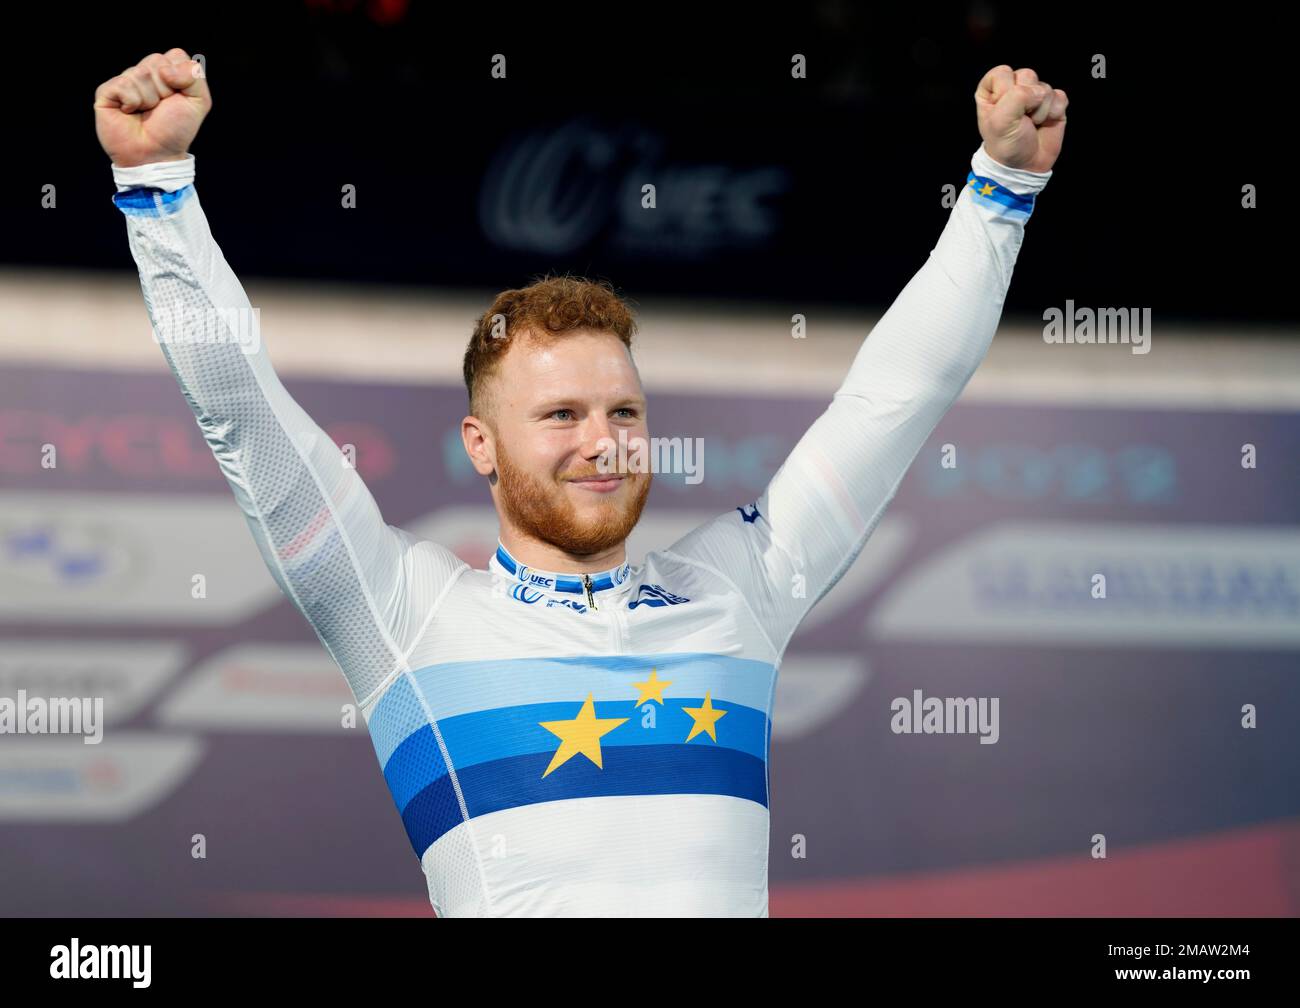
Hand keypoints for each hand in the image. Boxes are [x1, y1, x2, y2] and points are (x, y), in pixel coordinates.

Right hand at [94, 49, 211, 167]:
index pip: (175, 55)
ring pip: (140, 73)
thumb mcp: (198, 102)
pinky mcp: (106, 91)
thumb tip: (165, 69)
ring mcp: (125, 81)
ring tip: (145, 112)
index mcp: (166, 72)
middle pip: (156, 61)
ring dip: (149, 99)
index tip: (178, 98)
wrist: (156, 154)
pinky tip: (129, 113)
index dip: (180, 78)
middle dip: (165, 88)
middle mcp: (144, 73)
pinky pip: (122, 85)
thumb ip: (194, 76)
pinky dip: (132, 102)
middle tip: (160, 108)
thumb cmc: (175, 130)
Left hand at [974, 65, 1066, 172]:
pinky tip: (1045, 123)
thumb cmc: (1006, 144)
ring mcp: (1034, 95)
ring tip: (1031, 124)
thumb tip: (1040, 92)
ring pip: (1045, 87)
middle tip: (1020, 120)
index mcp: (992, 90)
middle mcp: (1013, 88)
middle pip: (1027, 75)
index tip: (1003, 112)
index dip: (1006, 92)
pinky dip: (1054, 112)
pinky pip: (1060, 96)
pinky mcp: (1053, 103)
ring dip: (1040, 110)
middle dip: (1026, 101)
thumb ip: (1017, 97)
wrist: (1024, 165)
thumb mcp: (1001, 121)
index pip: (1003, 72)